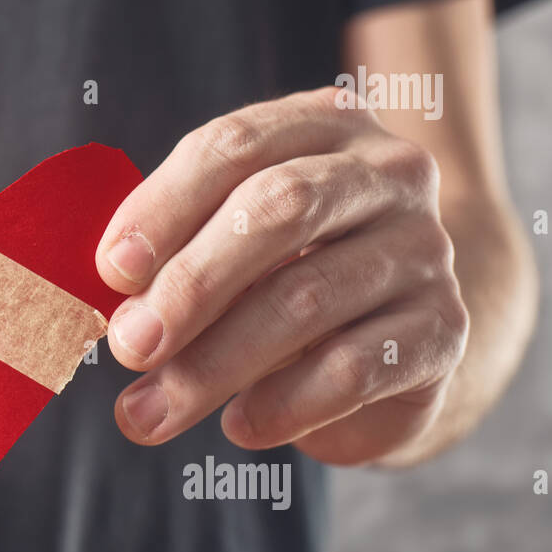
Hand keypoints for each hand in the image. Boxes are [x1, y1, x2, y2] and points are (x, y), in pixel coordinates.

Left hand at [95, 87, 469, 465]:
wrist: (401, 332)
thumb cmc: (286, 272)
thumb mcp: (232, 240)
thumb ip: (174, 249)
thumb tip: (106, 300)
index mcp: (321, 125)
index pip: (233, 145)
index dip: (163, 207)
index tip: (110, 273)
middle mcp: (386, 173)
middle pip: (277, 209)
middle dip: (189, 285)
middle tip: (128, 347)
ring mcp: (423, 248)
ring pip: (305, 298)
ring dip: (212, 364)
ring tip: (150, 411)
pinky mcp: (444, 329)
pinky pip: (352, 368)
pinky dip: (282, 402)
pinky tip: (237, 426)